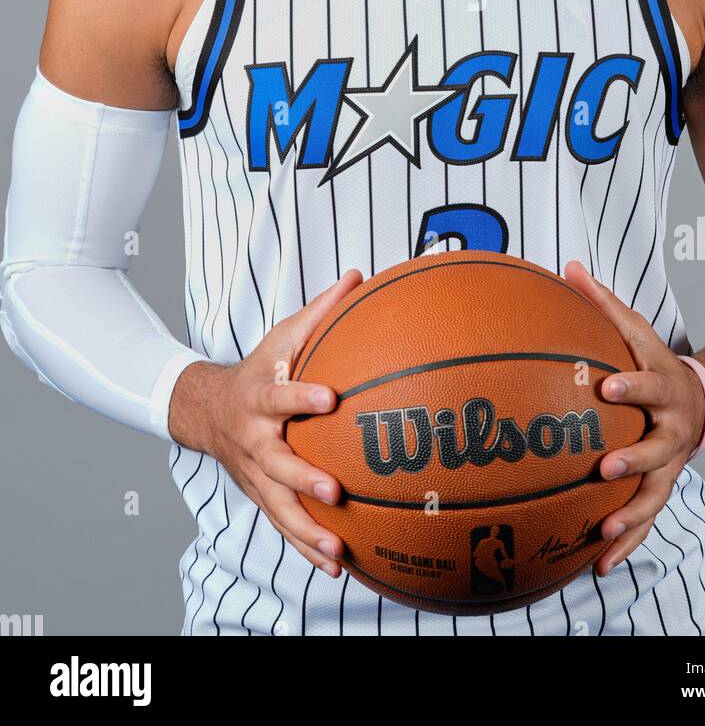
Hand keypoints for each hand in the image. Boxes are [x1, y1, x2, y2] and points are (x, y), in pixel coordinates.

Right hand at [168, 270, 363, 577]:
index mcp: (260, 396)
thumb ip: (320, 312)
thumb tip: (360, 276)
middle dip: (303, 479)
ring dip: (307, 531)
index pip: (281, 394)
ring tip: (337, 550)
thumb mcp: (282, 337)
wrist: (206, 409)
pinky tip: (336, 566)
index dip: (302, 396)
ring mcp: (256, 473)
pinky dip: (307, 548)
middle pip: (277, 462)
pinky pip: (284, 526)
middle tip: (334, 490)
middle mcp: (255, 439)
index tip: (330, 398)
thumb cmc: (259, 368)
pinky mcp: (261, 496)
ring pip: (279, 506)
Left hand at [564, 260, 704, 575]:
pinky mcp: (660, 490)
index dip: (630, 386)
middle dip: (633, 459)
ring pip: (654, 495)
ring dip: (631, 517)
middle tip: (605, 468)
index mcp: (662, 387)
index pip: (646, 383)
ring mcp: (669, 464)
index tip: (605, 388)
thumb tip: (567, 266)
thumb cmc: (655, 362)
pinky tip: (599, 566)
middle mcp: (670, 430)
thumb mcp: (635, 330)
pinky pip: (644, 522)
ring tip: (604, 533)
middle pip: (656, 448)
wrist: (703, 401)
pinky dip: (626, 544)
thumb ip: (603, 303)